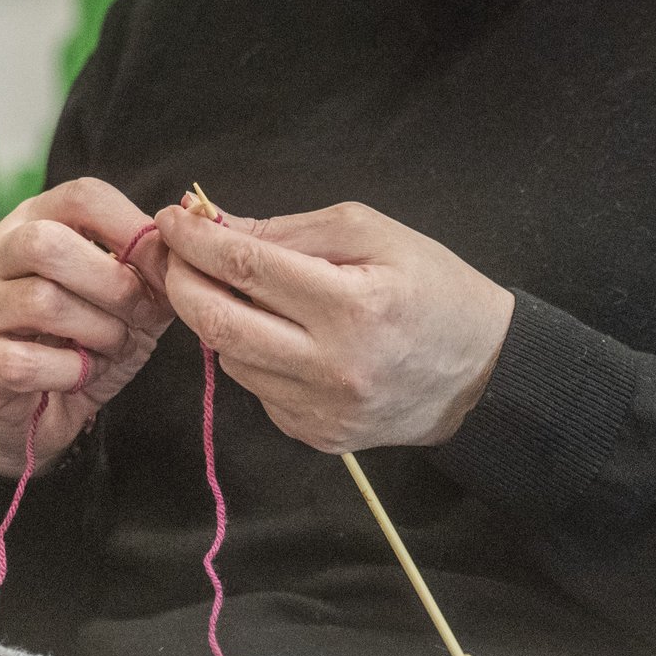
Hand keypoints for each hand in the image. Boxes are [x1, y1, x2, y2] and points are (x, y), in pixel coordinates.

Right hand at [0, 177, 175, 476]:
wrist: (34, 411)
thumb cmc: (82, 342)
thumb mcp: (123, 300)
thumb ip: (148, 270)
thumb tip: (179, 248)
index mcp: (34, 221)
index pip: (82, 195)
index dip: (134, 228)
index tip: (164, 268)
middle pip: (46, 243)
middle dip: (113, 282)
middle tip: (144, 314)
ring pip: (43, 301)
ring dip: (100, 330)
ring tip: (115, 346)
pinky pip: (29, 360)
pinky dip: (73, 371)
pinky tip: (82, 374)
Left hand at [153, 200, 514, 452]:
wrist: (483, 373)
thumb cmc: (433, 288)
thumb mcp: (373, 233)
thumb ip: (293, 231)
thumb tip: (220, 226)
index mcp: (353, 306)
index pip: (247, 268)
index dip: (197, 241)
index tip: (172, 218)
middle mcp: (333, 367)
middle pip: (219, 325)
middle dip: (182, 283)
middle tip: (174, 255)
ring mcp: (322, 411)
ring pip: (232, 360)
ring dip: (216, 320)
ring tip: (231, 289)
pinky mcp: (317, 437)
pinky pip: (259, 390)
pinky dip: (252, 356)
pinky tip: (275, 334)